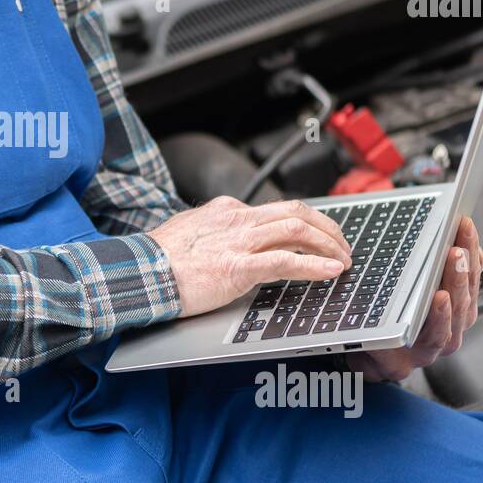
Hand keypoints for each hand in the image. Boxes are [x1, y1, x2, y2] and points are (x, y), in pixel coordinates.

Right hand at [150, 197, 351, 317]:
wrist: (138, 273)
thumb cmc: (156, 261)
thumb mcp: (191, 235)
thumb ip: (215, 235)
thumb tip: (230, 247)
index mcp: (226, 211)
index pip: (276, 209)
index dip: (306, 221)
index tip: (319, 234)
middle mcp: (237, 219)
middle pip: (296, 212)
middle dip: (327, 228)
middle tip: (343, 245)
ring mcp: (239, 241)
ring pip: (297, 230)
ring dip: (329, 245)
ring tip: (344, 259)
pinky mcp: (238, 267)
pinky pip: (287, 262)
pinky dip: (315, 266)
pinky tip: (331, 272)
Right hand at [347, 216, 482, 382]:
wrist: (388, 354)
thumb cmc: (379, 347)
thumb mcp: (372, 346)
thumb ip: (375, 338)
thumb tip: (364, 324)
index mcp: (423, 349)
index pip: (437, 333)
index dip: (441, 315)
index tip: (440, 296)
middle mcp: (446, 337)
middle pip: (459, 307)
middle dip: (457, 277)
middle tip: (455, 253)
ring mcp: (458, 320)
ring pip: (470, 291)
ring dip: (468, 263)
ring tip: (463, 239)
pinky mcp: (464, 304)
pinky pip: (475, 282)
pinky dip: (474, 261)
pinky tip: (470, 242)